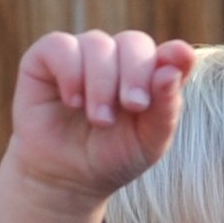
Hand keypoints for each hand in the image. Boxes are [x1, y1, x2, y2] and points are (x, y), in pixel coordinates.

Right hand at [0, 29, 195, 222]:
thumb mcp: (148, 143)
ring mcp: (82, 54)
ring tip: (100, 120)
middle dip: (136, 75)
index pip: (167, 54)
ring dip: (102, 84)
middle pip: (134, 43)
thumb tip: (174, 68)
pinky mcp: (46, 58)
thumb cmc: (111, 158)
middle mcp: (116, 58)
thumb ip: (166, 108)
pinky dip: (70, 73)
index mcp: (148, 75)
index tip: (177, 63)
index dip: (174, 55)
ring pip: (98, 44)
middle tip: (133, 106)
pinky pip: (61, 46)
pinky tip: (73, 102)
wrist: (65, 179)